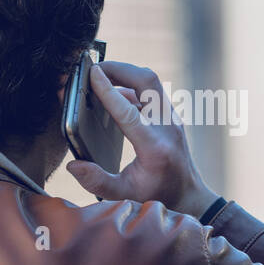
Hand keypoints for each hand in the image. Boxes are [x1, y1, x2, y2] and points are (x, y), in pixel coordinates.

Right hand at [65, 62, 219, 218]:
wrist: (190, 196)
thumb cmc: (158, 196)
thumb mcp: (125, 195)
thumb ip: (97, 182)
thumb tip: (73, 165)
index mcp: (154, 147)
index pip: (128, 111)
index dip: (108, 90)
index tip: (92, 73)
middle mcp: (167, 126)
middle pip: (147, 81)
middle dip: (119, 68)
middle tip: (94, 68)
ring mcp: (172, 118)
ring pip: (151, 81)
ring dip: (125, 73)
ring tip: (100, 75)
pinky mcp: (170, 115)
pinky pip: (152, 90)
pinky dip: (131, 85)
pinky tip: (114, 92)